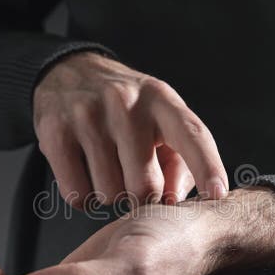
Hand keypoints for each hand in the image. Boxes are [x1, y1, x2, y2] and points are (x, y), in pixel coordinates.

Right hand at [33, 51, 228, 208]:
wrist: (68, 73)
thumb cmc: (127, 110)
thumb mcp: (160, 122)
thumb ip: (179, 164)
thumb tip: (171, 202)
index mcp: (161, 100)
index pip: (191, 134)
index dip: (207, 166)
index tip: (219, 194)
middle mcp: (125, 103)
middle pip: (144, 186)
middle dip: (142, 195)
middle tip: (133, 176)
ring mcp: (87, 116)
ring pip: (109, 195)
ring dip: (110, 193)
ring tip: (107, 166)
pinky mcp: (55, 132)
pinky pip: (77, 195)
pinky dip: (83, 195)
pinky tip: (84, 172)